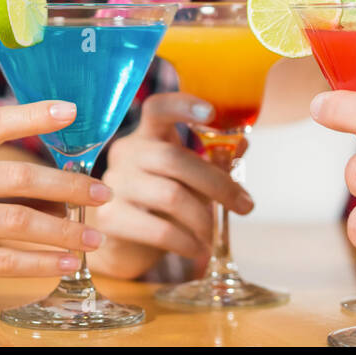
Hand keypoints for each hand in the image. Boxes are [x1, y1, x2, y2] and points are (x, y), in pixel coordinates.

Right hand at [0, 101, 112, 310]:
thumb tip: (62, 177)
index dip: (34, 114)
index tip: (73, 111)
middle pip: (16, 176)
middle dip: (68, 185)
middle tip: (102, 192)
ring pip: (15, 222)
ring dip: (62, 230)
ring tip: (93, 237)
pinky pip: (0, 261)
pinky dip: (39, 262)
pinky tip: (65, 262)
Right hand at [88, 93, 253, 279]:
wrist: (123, 243)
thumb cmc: (161, 202)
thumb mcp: (189, 178)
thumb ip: (213, 161)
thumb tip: (242, 143)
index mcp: (148, 135)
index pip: (158, 108)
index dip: (183, 105)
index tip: (212, 112)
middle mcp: (127, 153)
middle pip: (174, 158)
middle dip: (217, 184)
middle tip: (245, 206)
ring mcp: (113, 184)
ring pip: (170, 196)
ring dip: (203, 218)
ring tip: (212, 233)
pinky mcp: (110, 219)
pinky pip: (159, 230)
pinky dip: (186, 242)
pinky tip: (197, 249)